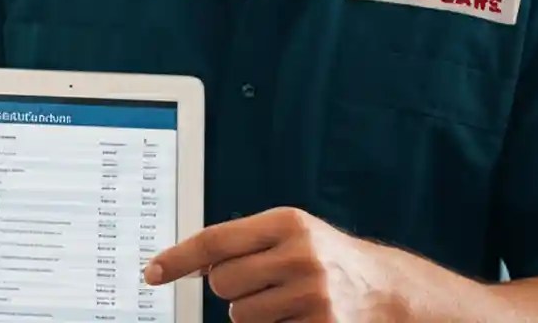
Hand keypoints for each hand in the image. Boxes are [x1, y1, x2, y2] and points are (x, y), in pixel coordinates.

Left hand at [144, 207, 403, 321]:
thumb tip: (182, 264)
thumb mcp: (288, 233)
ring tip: (284, 300)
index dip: (178, 259)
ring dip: (252, 313)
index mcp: (287, 223)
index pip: (215, 241)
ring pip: (239, 316)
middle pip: (222, 283)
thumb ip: (238, 242)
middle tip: (262, 281)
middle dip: (231, 286)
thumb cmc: (322, 256)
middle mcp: (301, 256)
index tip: (151, 273)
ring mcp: (313, 295)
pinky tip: (297, 316)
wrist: (385, 288)